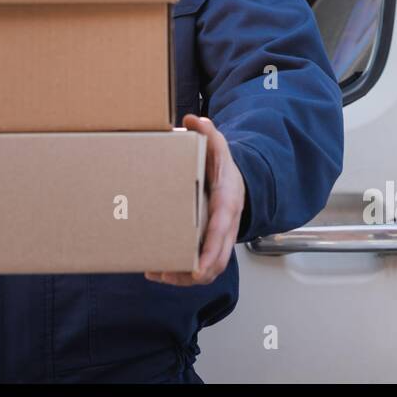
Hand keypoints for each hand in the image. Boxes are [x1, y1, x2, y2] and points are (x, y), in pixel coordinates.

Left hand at [145, 114, 244, 286]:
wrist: (238, 182)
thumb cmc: (224, 168)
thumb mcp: (218, 147)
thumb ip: (207, 132)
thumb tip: (193, 119)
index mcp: (227, 203)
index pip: (221, 232)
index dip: (209, 252)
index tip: (197, 267)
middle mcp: (226, 226)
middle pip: (216, 260)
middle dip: (194, 273)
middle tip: (167, 275)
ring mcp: (220, 238)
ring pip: (209, 268)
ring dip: (184, 277)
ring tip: (158, 274)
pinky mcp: (210, 244)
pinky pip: (201, 265)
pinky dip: (182, 273)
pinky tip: (159, 271)